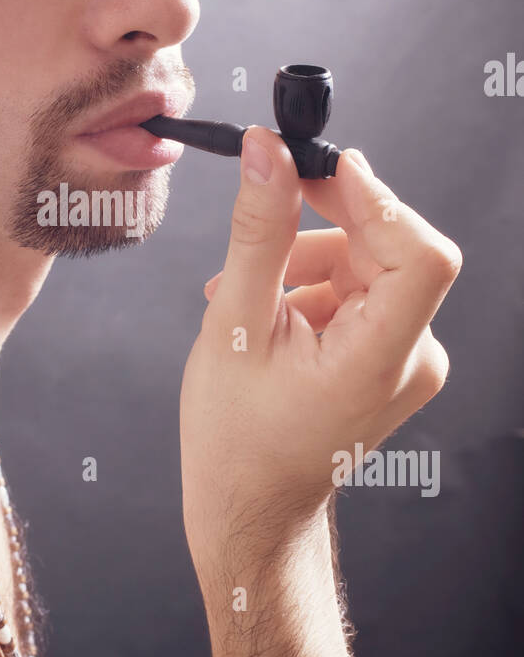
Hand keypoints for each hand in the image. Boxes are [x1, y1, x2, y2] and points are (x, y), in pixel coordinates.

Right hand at [180, 125, 461, 558]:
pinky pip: (364, 291)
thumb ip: (259, 231)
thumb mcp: (234, 323)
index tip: (321, 169)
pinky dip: (315, 285)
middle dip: (322, 228)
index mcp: (379, 362)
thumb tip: (269, 151)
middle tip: (262, 221)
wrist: (250, 505)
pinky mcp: (392, 358)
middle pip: (393, 250)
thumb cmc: (236, 437)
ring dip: (307, 258)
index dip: (377, 201)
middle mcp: (412, 361)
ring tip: (244, 289)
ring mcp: (407, 362)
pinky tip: (269, 308)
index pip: (421, 256)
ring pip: (372, 266)